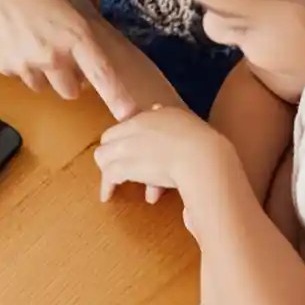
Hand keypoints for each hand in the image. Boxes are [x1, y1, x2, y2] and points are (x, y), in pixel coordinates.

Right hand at [0, 0, 135, 118]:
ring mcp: (27, 64)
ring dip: (40, 73)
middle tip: (56, 57)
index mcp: (76, 36)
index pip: (102, 74)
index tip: (130, 115)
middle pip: (70, 92)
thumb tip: (85, 68)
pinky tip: (11, 38)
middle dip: (67, 81)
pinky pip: (18, 76)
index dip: (118, 97)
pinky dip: (17, 63)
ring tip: (29, 41)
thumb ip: (77, 40)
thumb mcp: (66, 8)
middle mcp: (54, 56)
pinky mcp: (4, 68)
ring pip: (42, 86)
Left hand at [95, 106, 242, 202]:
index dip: (120, 141)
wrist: (202, 157)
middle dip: (109, 154)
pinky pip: (108, 176)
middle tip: (113, 168)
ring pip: (102, 157)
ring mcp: (127, 147)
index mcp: (148, 117)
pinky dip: (106, 187)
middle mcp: (133, 129)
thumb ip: (166, 115)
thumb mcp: (183, 120)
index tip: (123, 152)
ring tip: (110, 185)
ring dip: (106, 170)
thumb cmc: (201, 142)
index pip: (122, 127)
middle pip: (107, 140)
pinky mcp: (125, 167)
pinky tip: (107, 196)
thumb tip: (155, 108)